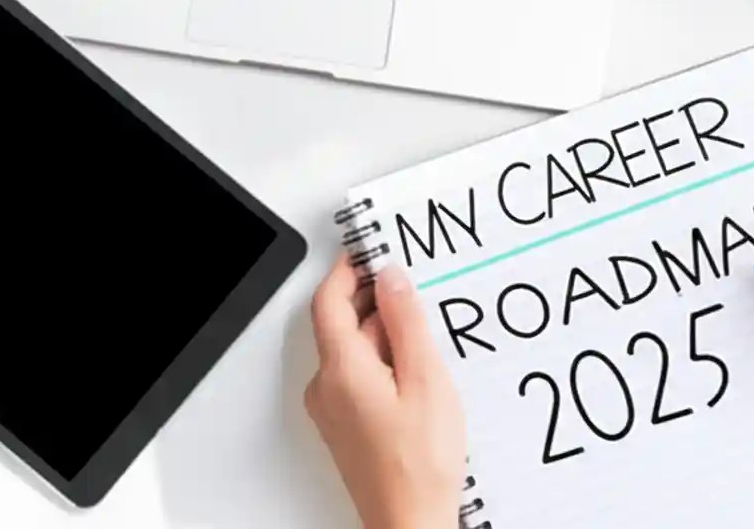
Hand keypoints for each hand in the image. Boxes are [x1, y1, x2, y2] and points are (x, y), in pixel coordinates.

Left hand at [305, 256, 465, 528]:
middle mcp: (327, 387)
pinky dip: (381, 358)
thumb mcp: (425, 379)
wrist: (411, 523)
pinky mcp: (346, 425)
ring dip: (380, 330)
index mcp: (341, 369)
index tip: (369, 251)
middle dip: (370, 298)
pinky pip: (357, 376)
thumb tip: (391, 278)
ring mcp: (333, 409)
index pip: (328, 301)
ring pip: (351, 350)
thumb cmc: (420, 464)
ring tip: (423, 329)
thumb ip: (406, 323)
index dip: (347, 270)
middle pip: (339, 324)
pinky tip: (414, 367)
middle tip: (407, 282)